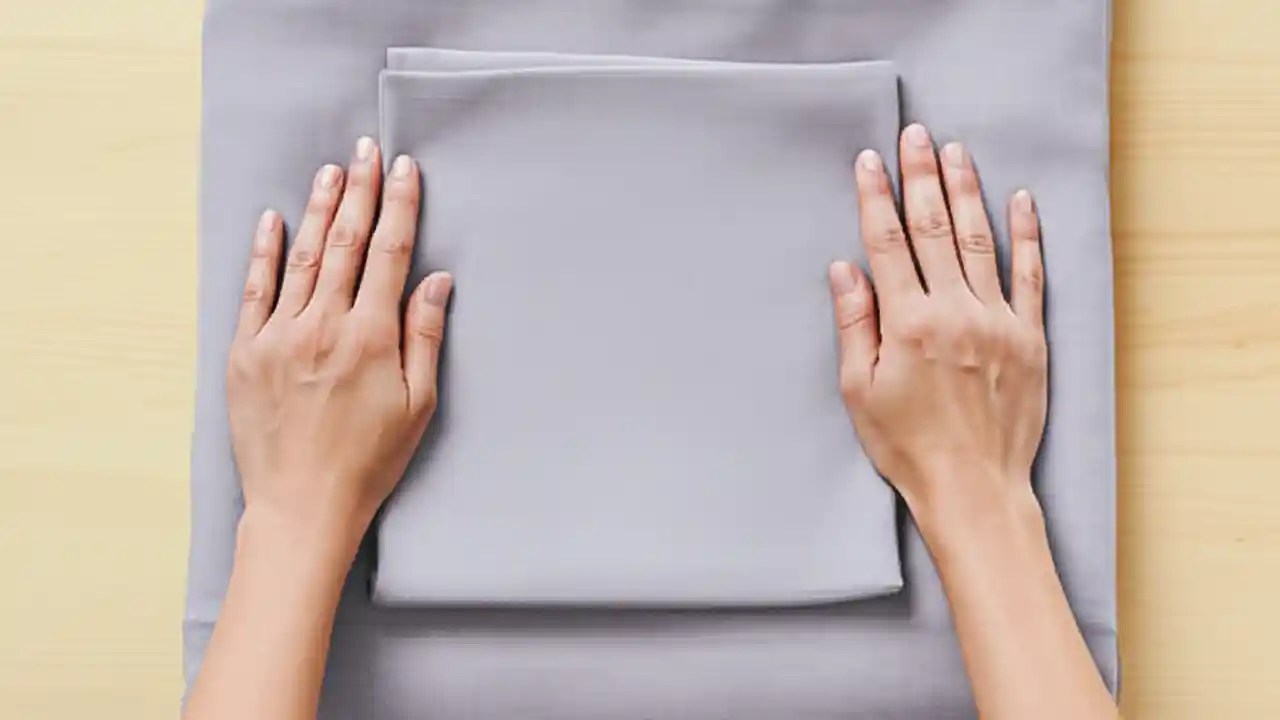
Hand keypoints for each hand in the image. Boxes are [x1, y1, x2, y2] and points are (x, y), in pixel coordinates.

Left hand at [227, 138, 451, 539]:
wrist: (300, 505)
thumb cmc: (369, 461)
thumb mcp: (417, 405)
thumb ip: (425, 336)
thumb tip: (437, 280)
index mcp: (371, 337)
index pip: (390, 254)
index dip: (400, 206)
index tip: (405, 169)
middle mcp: (323, 325)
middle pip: (346, 243)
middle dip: (361, 191)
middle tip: (367, 150)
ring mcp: (278, 335)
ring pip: (302, 256)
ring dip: (319, 209)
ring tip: (332, 170)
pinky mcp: (244, 352)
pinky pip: (254, 289)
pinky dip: (264, 252)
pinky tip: (273, 220)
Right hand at [829, 124, 1046, 527]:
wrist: (975, 488)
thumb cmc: (908, 447)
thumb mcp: (860, 391)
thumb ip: (854, 324)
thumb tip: (845, 268)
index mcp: (907, 323)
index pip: (886, 243)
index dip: (875, 197)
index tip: (869, 161)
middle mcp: (954, 311)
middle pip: (933, 229)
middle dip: (921, 177)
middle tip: (916, 135)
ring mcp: (997, 321)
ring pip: (979, 241)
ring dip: (966, 191)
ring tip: (957, 152)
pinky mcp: (1030, 337)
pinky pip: (1029, 275)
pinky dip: (1025, 235)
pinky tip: (1019, 200)